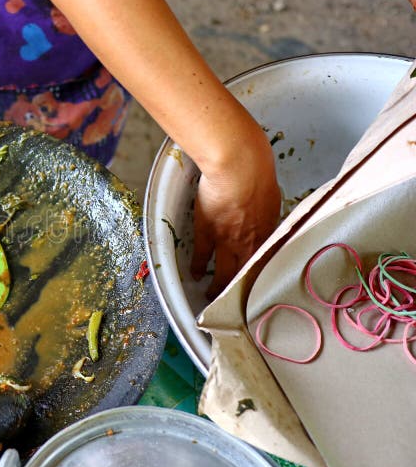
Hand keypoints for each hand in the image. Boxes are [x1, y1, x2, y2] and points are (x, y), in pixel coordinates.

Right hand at [190, 135, 280, 299]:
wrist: (238, 166)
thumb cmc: (257, 170)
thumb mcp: (271, 192)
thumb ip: (266, 207)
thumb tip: (263, 209)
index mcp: (269, 231)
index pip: (268, 261)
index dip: (262, 275)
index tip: (259, 284)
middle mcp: (251, 241)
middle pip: (247, 274)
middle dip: (241, 290)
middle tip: (236, 300)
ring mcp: (228, 240)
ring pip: (225, 273)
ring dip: (218, 287)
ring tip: (212, 295)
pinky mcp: (207, 232)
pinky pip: (203, 256)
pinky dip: (198, 267)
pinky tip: (195, 274)